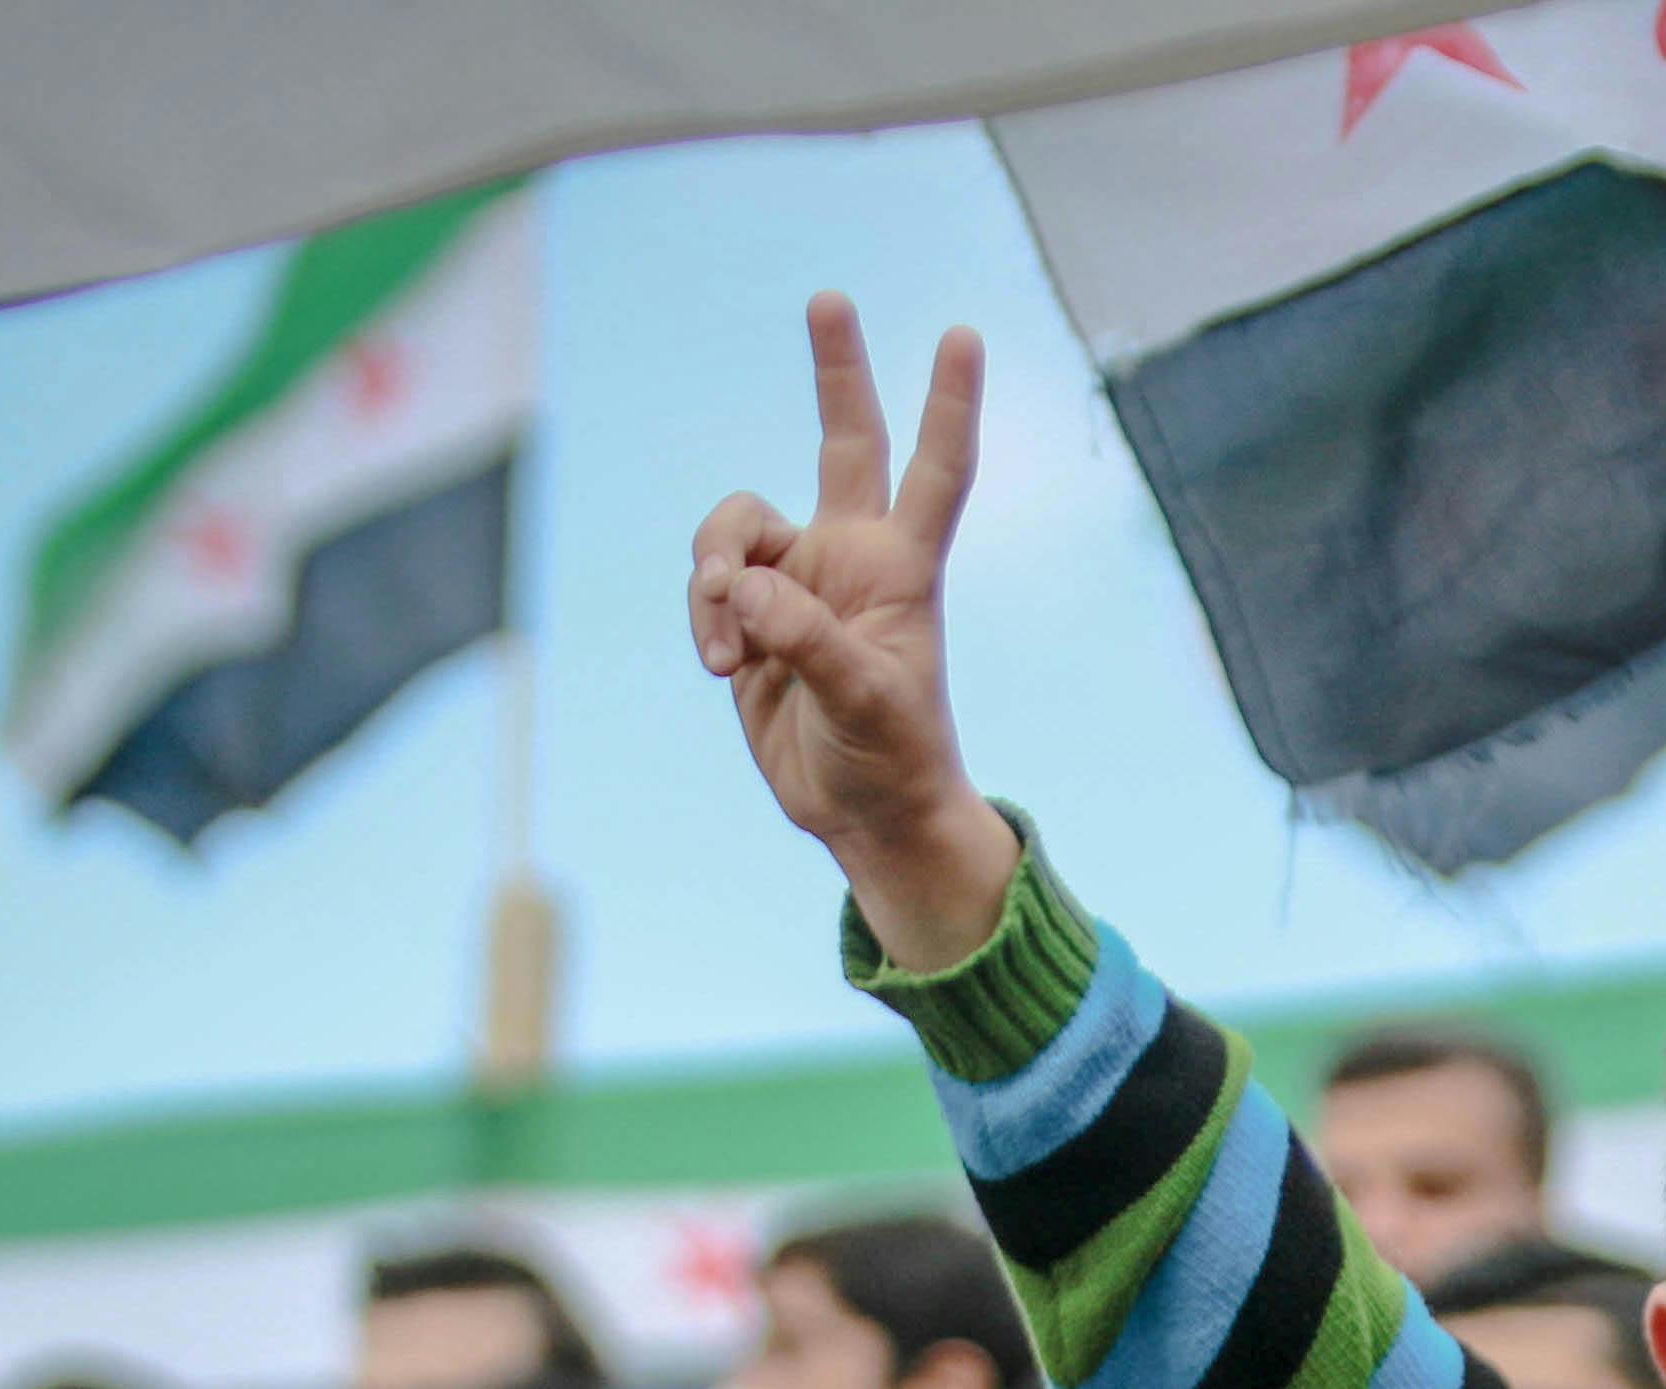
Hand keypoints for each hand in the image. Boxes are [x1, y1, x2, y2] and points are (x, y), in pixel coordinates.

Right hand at [691, 294, 1021, 970]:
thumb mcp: (864, 702)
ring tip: (727, 650)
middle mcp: (850, 556)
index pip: (935, 471)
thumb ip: (807, 639)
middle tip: (830, 298)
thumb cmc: (891, 757)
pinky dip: (704, 618)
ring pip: (733, 529)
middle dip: (837, 371)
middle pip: (842, 439)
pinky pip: (707, 587)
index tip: (962, 334)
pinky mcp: (750, 616)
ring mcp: (797, 581)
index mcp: (901, 567)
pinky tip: (722, 664)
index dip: (947, 404)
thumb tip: (745, 590)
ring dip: (714, 578)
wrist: (861, 812)